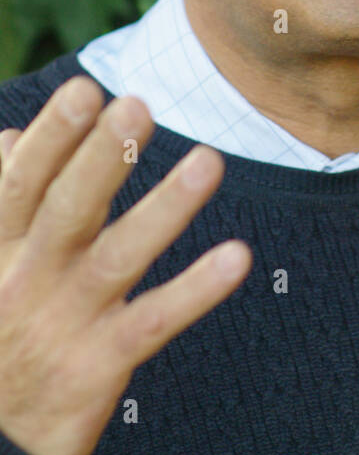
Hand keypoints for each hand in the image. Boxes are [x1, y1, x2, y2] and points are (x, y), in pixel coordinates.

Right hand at [0, 76, 250, 454]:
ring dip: (165, 209)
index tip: (86, 88)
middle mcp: (28, 280)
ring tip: (210, 160)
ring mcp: (64, 324)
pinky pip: (154, 323)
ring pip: (117, 260)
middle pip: (67, 211)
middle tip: (139, 105)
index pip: (22, 184)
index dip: (53, 137)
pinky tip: (238, 256)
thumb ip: (2, 201)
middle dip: (102, 158)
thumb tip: (10, 136)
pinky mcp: (98, 367)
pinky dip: (195, 290)